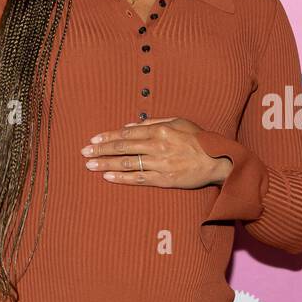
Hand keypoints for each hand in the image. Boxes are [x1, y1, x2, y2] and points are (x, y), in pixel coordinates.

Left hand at [81, 116, 229, 187]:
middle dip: (101, 150)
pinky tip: (107, 177)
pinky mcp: (164, 179)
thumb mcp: (179, 122)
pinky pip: (138, 178)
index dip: (108, 136)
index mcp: (160, 130)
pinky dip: (121, 178)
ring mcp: (160, 164)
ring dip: (106, 164)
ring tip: (90, 166)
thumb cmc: (199, 139)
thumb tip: (131, 125)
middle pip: (122, 147)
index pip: (127, 133)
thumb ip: (155, 122)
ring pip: (127, 163)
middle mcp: (157, 146)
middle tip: (84, 153)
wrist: (217, 160)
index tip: (94, 140)